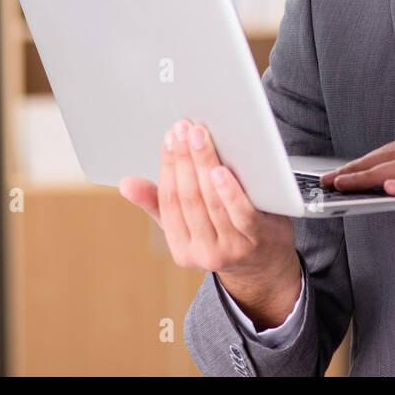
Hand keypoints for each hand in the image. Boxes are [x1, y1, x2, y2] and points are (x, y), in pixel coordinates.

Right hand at [118, 119, 300, 307]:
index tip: (169, 138)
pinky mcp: (258, 239)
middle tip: (184, 128)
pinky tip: (221, 169)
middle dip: (184, 159)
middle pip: (189, 198)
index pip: (169, 201)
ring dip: (203, 165)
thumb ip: (158, 203)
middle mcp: (205, 252)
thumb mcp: (188, 226)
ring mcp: (232, 247)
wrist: (267, 265)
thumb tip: (126, 183)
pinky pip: (241, 213)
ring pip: (212, 201)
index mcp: (182, 249)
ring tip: (199, 137)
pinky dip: (229, 191)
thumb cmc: (222, 235)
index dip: (167, 167)